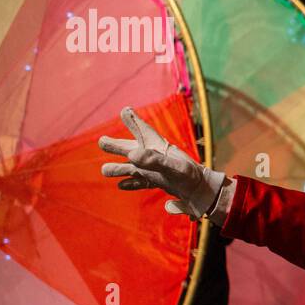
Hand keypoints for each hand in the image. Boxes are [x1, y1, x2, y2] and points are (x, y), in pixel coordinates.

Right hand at [99, 106, 224, 218]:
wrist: (203, 194)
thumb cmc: (191, 177)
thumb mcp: (174, 167)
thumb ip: (153, 160)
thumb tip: (131, 155)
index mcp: (159, 147)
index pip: (143, 131)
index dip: (133, 121)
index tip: (125, 110)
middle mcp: (155, 157)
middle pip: (131, 149)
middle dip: (116, 146)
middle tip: (101, 141)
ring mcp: (155, 170)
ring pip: (132, 168)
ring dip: (119, 168)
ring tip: (104, 169)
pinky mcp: (158, 182)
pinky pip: (141, 182)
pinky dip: (131, 183)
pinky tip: (122, 185)